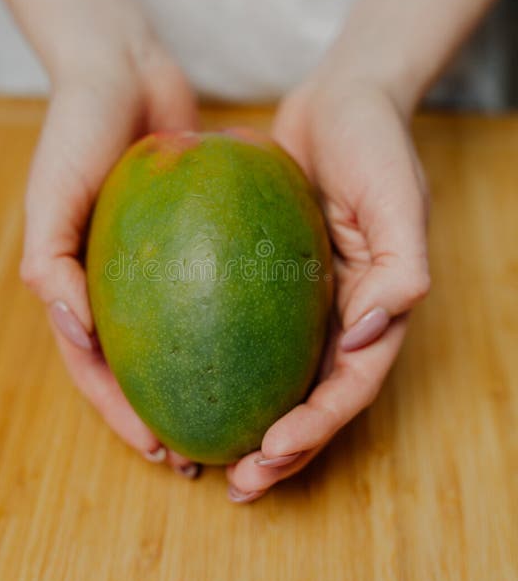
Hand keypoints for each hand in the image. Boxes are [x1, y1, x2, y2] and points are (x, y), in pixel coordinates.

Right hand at [20, 34, 201, 478]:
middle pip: (144, 368)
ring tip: (243, 422)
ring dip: (207, 385)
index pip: (97, 369)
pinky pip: (220, 294)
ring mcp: (160, 268)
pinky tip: (271, 354)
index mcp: (79, 290)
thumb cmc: (76, 128)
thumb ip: (52, 263)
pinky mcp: (198, 243)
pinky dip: (239, 328)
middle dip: (169, 416)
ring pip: (185, 341)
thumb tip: (76, 335)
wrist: (123, 70)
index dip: (122, 415)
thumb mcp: (50, 193)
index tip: (160, 450)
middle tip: (205, 456)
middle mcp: (120, 286)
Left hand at [226, 77, 429, 502]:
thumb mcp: (397, 196)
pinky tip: (181, 382)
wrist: (340, 99)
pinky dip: (220, 366)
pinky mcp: (267, 278)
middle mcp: (341, 314)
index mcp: (377, 308)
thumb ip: (400, 265)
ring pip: (275, 378)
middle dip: (281, 448)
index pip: (350, 384)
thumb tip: (372, 332)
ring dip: (249, 424)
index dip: (316, 426)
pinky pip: (240, 330)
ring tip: (208, 457)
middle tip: (238, 481)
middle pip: (313, 398)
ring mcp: (302, 301)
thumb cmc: (375, 142)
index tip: (271, 451)